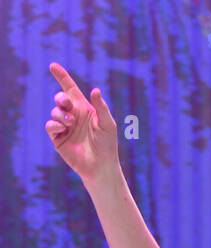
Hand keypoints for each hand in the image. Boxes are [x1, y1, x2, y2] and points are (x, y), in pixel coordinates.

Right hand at [45, 62, 118, 182]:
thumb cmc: (107, 145)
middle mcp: (73, 115)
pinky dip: (55, 124)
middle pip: (60, 98)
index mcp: (83, 108)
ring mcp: (64, 127)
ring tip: (70, 122)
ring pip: (54, 111)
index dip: (61, 77)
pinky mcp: (58, 139)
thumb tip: (95, 90)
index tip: (53, 66)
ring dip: (61, 114)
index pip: (70, 89)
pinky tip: (63, 127)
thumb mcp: (107, 124)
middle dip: (61, 98)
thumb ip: (101, 107)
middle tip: (67, 104)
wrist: (101, 167)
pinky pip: (50, 126)